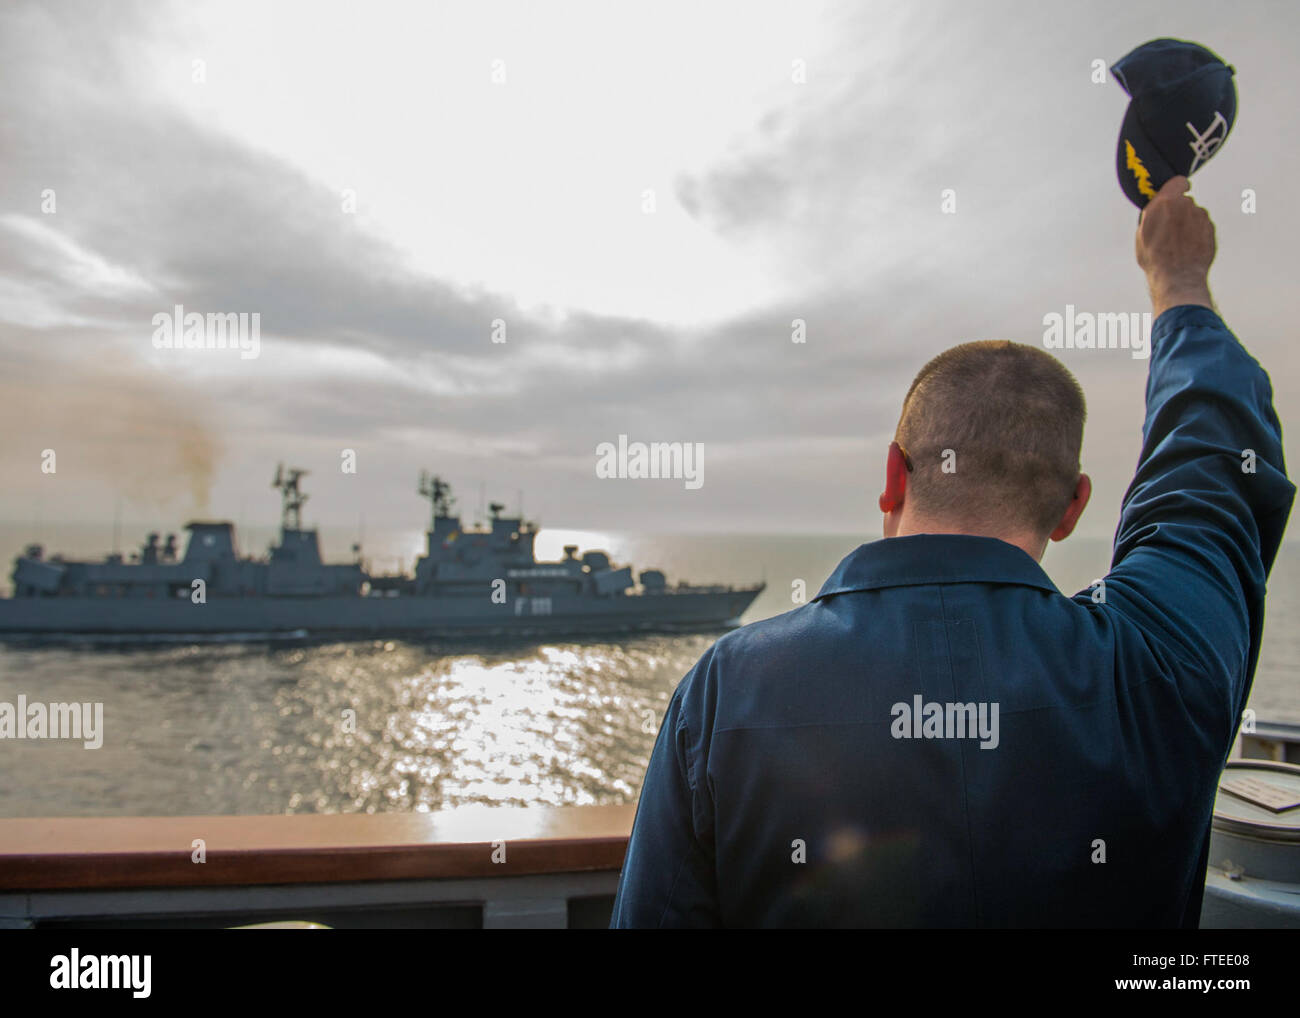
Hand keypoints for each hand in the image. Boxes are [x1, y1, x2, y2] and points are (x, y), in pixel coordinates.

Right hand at [1136, 176, 1215, 318]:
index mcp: (1166, 202)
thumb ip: (1153, 214)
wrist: (1178, 277)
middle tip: (1169, 230)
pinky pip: (1203, 227)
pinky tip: (1188, 249)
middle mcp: (1186, 205)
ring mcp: (1201, 217)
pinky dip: (1197, 234)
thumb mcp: (1142, 233)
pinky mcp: (1211, 229)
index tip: (1174, 195)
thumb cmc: (1155, 257)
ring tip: (1178, 244)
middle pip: (1184, 201)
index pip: (1178, 182)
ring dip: (1188, 224)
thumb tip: (1158, 207)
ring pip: (1194, 215)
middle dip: (1179, 211)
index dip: (1176, 188)